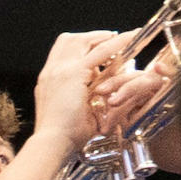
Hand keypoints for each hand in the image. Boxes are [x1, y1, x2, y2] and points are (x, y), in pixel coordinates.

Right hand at [32, 26, 125, 143]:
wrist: (52, 143)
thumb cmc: (62, 136)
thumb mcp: (71, 112)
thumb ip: (81, 97)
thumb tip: (101, 91)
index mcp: (48, 79)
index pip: (62, 51)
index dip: (80, 45)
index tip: (97, 46)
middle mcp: (51, 70)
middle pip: (69, 39)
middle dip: (92, 37)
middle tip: (113, 38)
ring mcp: (61, 69)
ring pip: (82, 40)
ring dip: (104, 37)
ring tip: (126, 37)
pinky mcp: (74, 73)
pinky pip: (101, 52)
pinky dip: (118, 44)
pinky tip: (132, 40)